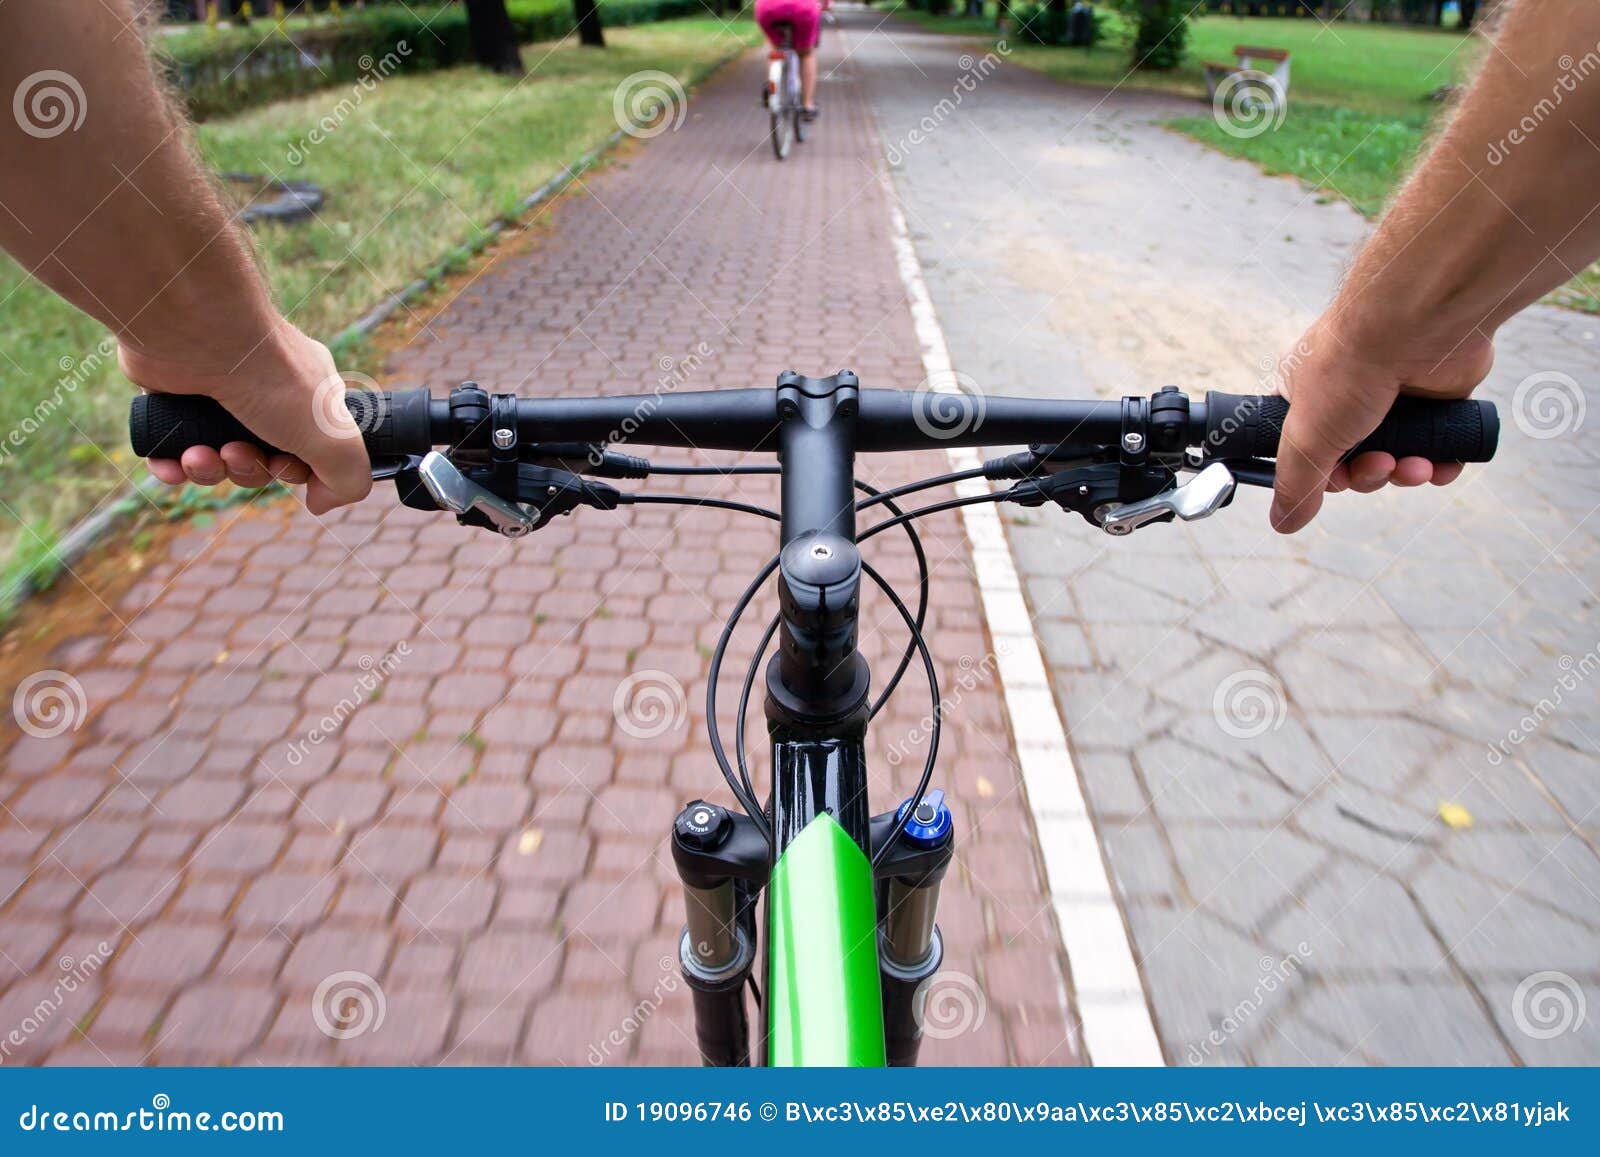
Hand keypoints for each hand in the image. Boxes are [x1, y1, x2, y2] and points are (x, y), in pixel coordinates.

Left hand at [120, 321, 372, 515]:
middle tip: (238, 454)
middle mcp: (263, 392)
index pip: (309, 449)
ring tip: (201, 456)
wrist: (196, 331)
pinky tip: (174, 464)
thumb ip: (348, 479)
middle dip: (248, 470)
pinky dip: (173, 465)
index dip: (296, 471)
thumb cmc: (270, 375)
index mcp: (306, 395)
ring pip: (216, 457)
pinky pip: (173, 449)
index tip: (287, 470)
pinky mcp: (173, 397)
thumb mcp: (335, 438)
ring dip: (209, 471)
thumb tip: (320, 503)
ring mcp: (216, 394)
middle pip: (260, 460)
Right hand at [1270, 314, 1493, 533]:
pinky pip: (1437, 446)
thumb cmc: (1350, 366)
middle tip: (1379, 466)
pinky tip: (1438, 465)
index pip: (1305, 449)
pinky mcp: (1437, 397)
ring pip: (1396, 457)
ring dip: (1403, 473)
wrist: (1417, 326)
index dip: (1320, 474)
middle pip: (1354, 460)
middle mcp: (1349, 393)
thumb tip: (1283, 523)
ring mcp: (1395, 395)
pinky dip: (1439, 463)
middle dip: (1368, 475)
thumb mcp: (1306, 438)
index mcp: (1305, 396)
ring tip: (1413, 466)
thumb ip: (1296, 484)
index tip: (1330, 481)